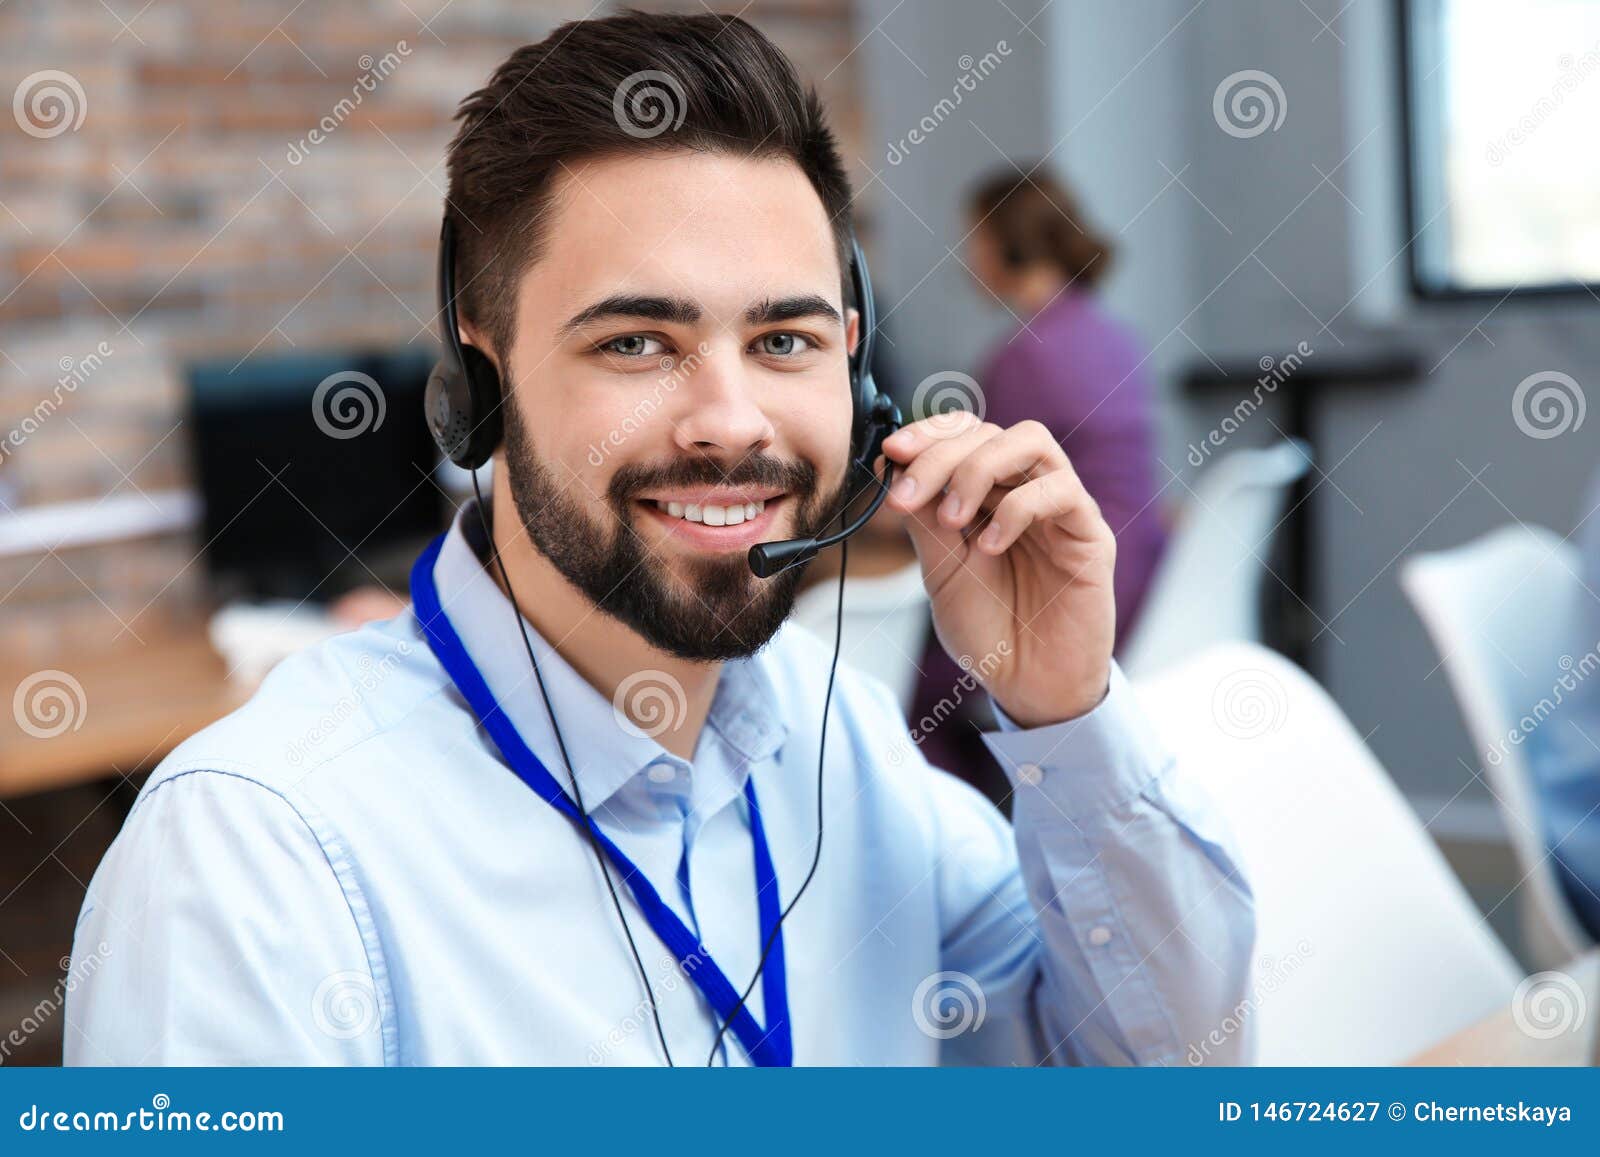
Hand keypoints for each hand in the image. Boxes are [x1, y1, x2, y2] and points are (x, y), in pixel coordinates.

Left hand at [879, 413, 1114, 726]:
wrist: (1029, 684)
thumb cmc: (989, 628)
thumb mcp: (941, 571)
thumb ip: (925, 520)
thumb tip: (894, 466)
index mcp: (988, 494)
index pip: (964, 434)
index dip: (927, 434)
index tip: (891, 453)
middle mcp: (1025, 490)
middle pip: (989, 433)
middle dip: (940, 457)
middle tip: (908, 496)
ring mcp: (1060, 508)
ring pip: (1031, 442)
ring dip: (979, 469)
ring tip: (952, 518)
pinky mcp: (1090, 534)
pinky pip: (1060, 491)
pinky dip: (1017, 509)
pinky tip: (990, 547)